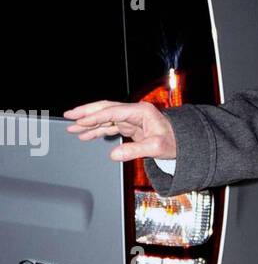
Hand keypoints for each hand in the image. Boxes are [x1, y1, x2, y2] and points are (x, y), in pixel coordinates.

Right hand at [62, 100, 176, 162]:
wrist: (183, 143)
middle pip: (105, 109)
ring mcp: (130, 119)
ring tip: (72, 129)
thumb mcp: (156, 148)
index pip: (112, 112)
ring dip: (89, 123)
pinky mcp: (130, 126)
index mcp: (140, 111)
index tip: (80, 121)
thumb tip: (114, 155)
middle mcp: (134, 112)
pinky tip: (86, 135)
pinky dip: (97, 131)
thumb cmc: (174, 142)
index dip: (95, 117)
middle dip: (86, 112)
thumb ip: (134, 150)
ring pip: (105, 118)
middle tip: (68, 116)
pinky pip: (110, 126)